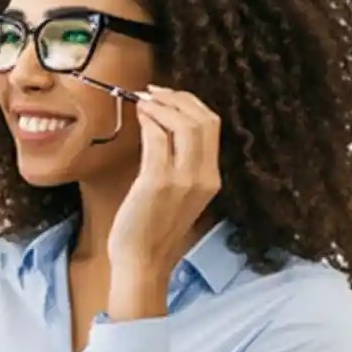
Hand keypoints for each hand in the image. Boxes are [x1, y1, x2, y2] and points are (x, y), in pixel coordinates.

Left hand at [108, 84, 221, 277]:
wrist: (142, 260)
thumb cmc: (152, 228)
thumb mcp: (178, 194)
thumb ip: (179, 164)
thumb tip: (163, 126)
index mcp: (212, 178)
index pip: (212, 126)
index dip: (191, 104)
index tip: (168, 96)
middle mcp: (204, 177)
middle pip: (203, 119)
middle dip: (178, 98)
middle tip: (154, 91)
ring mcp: (183, 179)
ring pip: (184, 124)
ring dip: (161, 105)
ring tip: (143, 99)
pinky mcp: (157, 181)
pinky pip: (157, 138)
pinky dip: (148, 120)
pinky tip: (139, 115)